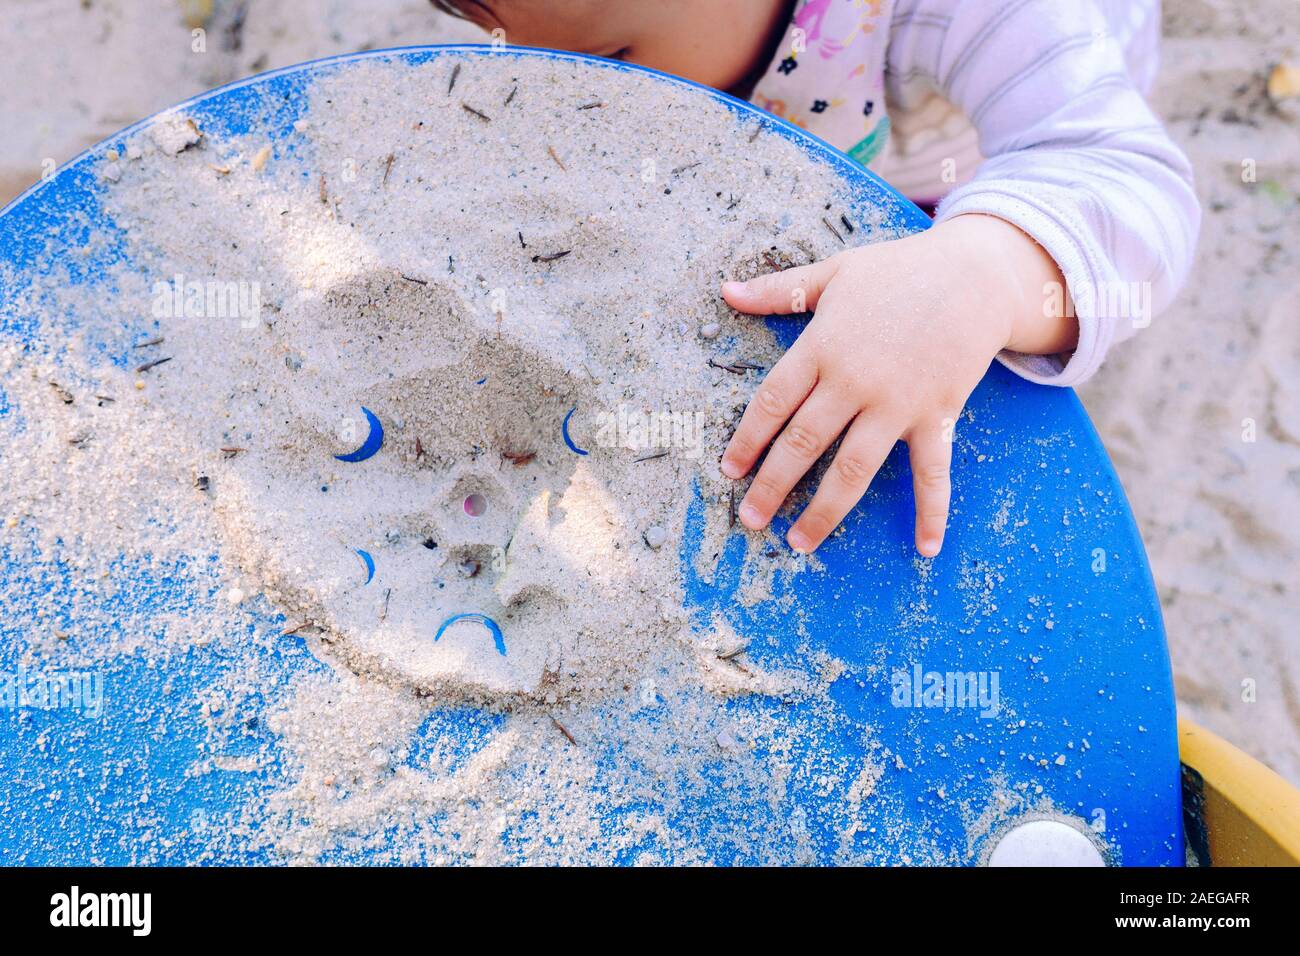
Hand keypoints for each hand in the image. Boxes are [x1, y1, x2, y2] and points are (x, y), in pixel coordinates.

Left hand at [719, 213, 1075, 555]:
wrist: (977, 273)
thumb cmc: (900, 271)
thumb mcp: (835, 273)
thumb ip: (778, 291)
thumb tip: (726, 292)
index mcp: (823, 346)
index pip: (772, 402)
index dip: (747, 439)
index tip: (729, 470)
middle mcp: (855, 380)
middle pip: (804, 443)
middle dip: (772, 485)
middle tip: (750, 519)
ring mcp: (897, 403)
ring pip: (853, 469)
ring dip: (824, 511)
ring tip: (798, 543)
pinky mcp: (937, 416)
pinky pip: (933, 472)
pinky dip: (932, 511)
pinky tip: (925, 548)